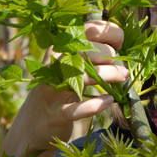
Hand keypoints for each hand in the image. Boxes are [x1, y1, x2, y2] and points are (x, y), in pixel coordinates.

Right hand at [2, 19, 127, 156]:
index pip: (87, 30)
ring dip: (108, 74)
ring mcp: (52, 90)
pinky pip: (77, 108)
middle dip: (109, 56)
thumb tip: (119, 47)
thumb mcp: (69, 67)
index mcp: (59, 49)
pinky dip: (95, 105)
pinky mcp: (56, 114)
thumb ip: (89, 53)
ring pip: (83, 76)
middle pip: (86, 51)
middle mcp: (53, 66)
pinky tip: (109, 100)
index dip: (110, 33)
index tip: (120, 45)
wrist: (32, 125)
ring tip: (123, 76)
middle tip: (122, 68)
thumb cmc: (59, 90)